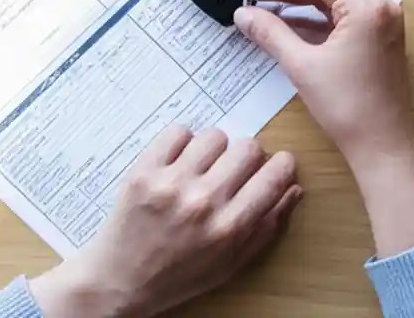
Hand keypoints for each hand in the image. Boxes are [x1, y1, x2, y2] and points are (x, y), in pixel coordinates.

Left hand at [30, 126, 301, 317]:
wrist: (119, 282)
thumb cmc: (179, 276)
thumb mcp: (231, 263)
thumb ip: (266, 226)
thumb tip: (293, 188)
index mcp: (230, 228)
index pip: (274, 175)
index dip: (282, 165)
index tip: (275, 166)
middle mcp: (203, 203)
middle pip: (248, 147)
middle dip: (247, 157)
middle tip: (233, 172)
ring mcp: (171, 185)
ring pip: (214, 136)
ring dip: (214, 149)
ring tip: (202, 168)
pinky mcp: (143, 172)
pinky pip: (177, 132)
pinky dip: (182, 142)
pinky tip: (178, 163)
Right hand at [233, 0, 413, 164]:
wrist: (382, 146)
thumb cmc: (349, 109)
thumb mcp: (302, 66)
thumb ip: (271, 33)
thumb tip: (243, 14)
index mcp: (365, 6)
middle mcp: (377, 6)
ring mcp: (378, 22)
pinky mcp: (374, 38)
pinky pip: (337, 16)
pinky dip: (309, 16)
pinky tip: (280, 18)